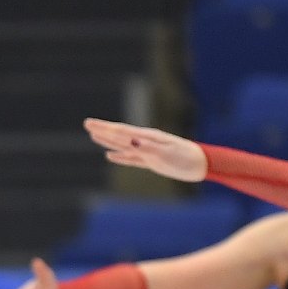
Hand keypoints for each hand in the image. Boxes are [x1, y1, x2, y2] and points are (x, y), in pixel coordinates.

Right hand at [84, 117, 208, 184]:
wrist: (201, 165)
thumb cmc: (185, 158)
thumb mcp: (167, 153)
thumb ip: (147, 147)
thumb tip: (130, 141)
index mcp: (147, 138)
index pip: (121, 132)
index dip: (104, 128)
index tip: (89, 123)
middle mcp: (145, 142)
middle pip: (119, 135)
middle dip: (102, 130)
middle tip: (86, 124)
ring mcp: (147, 151)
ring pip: (122, 146)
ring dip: (107, 141)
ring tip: (94, 136)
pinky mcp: (151, 162)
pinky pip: (130, 159)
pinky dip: (119, 157)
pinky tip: (110, 156)